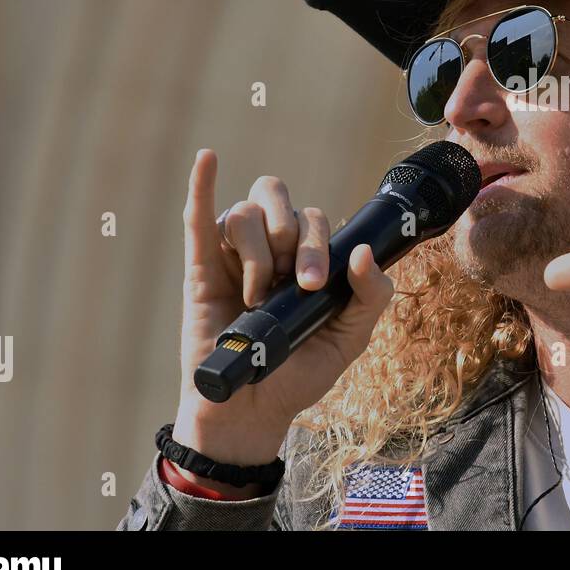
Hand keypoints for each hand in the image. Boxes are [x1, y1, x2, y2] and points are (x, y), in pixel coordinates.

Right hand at [173, 150, 395, 476]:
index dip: (318, 244)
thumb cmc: (300, 373)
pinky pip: (199, 218)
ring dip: (256, 250)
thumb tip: (364, 254)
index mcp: (305, 258)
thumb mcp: (350, 338)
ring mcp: (233, 256)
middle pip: (279, 201)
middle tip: (297, 282)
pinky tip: (207, 159)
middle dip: (294, 238)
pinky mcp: (200, 269)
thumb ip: (371, 297)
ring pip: (244, 213)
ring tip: (257, 293)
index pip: (313, 220)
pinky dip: (201, 185)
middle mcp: (270, 249)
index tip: (315, 286)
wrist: (253, 411)